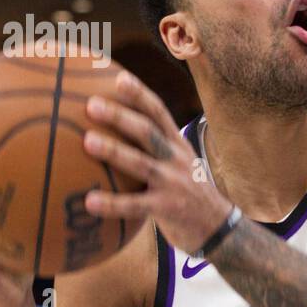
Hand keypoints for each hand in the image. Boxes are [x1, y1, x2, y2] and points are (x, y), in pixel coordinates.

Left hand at [82, 71, 231, 254]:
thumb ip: (154, 149)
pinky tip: (89, 201)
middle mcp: (177, 159)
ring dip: (114, 150)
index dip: (140, 95)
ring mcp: (174, 184)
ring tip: (87, 141)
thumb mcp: (180, 163)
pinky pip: (136, 206)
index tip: (118, 78)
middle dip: (121, 116)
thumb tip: (115, 133)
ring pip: (141, 164)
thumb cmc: (189, 192)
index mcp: (178, 145)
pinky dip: (112, 204)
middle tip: (92, 105)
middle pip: (148, 132)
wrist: (220, 228)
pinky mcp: (167, 209)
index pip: (159, 113)